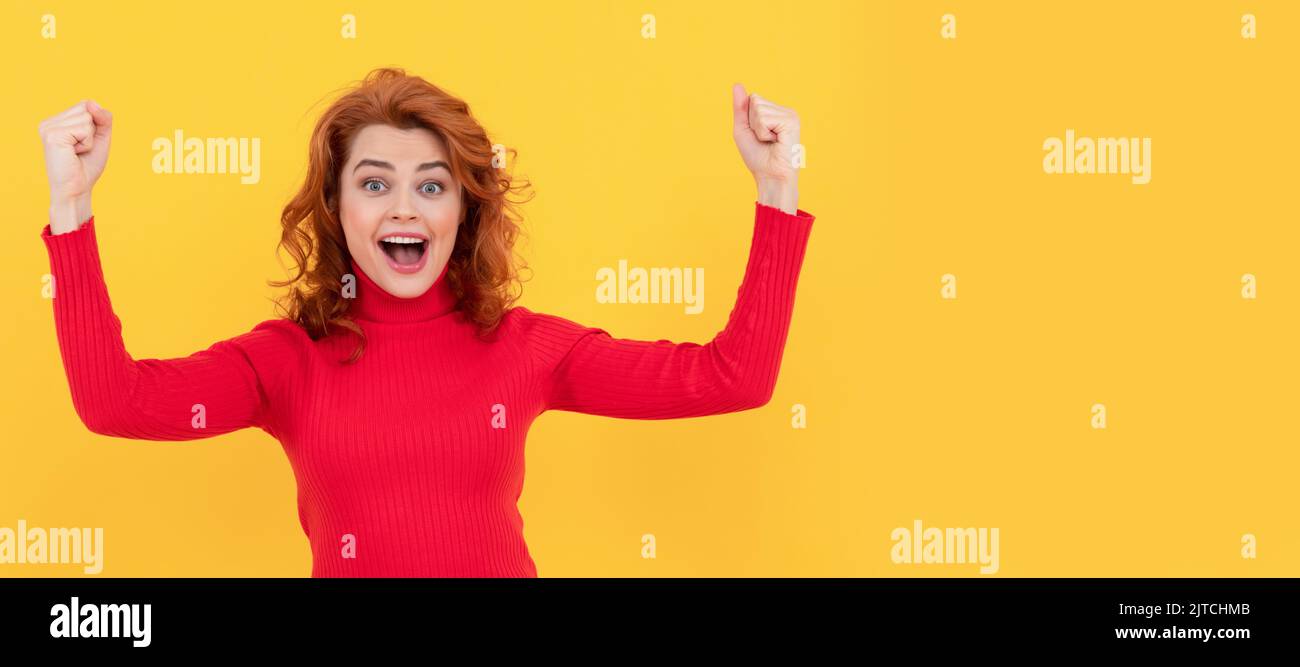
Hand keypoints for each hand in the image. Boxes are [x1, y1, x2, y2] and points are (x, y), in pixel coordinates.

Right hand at [40, 100, 112, 232]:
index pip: (86, 105)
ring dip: (90, 138)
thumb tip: (91, 103)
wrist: (76, 189)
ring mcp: (48, 127)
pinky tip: (74, 153)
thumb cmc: (87, 166)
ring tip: (77, 152)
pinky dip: (87, 143)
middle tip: (81, 149)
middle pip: (87, 108)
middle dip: (93, 131)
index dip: (96, 124)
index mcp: (57, 121)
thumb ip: (102, 118)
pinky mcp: (52, 134)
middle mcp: (49, 122)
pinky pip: (84, 129)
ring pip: (87, 118)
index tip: (85, 143)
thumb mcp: (100, 137)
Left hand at [731, 83, 799, 213]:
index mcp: (776, 111)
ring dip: (758, 129)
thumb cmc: (758, 158)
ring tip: (770, 142)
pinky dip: (763, 132)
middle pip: (755, 100)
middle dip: (753, 123)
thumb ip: (740, 108)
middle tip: (764, 140)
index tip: (758, 136)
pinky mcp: (791, 121)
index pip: (753, 98)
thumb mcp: (743, 129)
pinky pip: (764, 118)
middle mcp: (785, 110)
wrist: (770, 177)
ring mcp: (790, 115)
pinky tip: (776, 142)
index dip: (748, 119)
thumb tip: (737, 85)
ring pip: (759, 109)